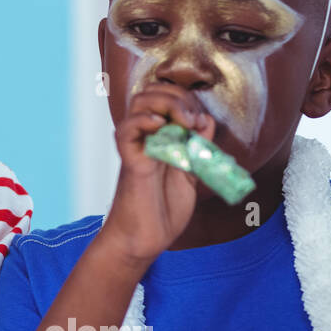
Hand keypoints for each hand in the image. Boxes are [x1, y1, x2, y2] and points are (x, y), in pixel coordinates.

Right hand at [100, 83, 214, 263]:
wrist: (146, 238)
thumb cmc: (164, 209)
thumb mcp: (192, 172)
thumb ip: (198, 147)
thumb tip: (204, 120)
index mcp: (161, 137)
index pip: (166, 97)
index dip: (186, 99)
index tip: (200, 122)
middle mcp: (147, 137)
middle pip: (152, 92)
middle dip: (177, 96)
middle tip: (191, 120)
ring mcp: (137, 147)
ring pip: (139, 102)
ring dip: (165, 103)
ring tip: (182, 122)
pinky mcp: (131, 161)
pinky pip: (126, 130)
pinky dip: (143, 121)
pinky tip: (160, 127)